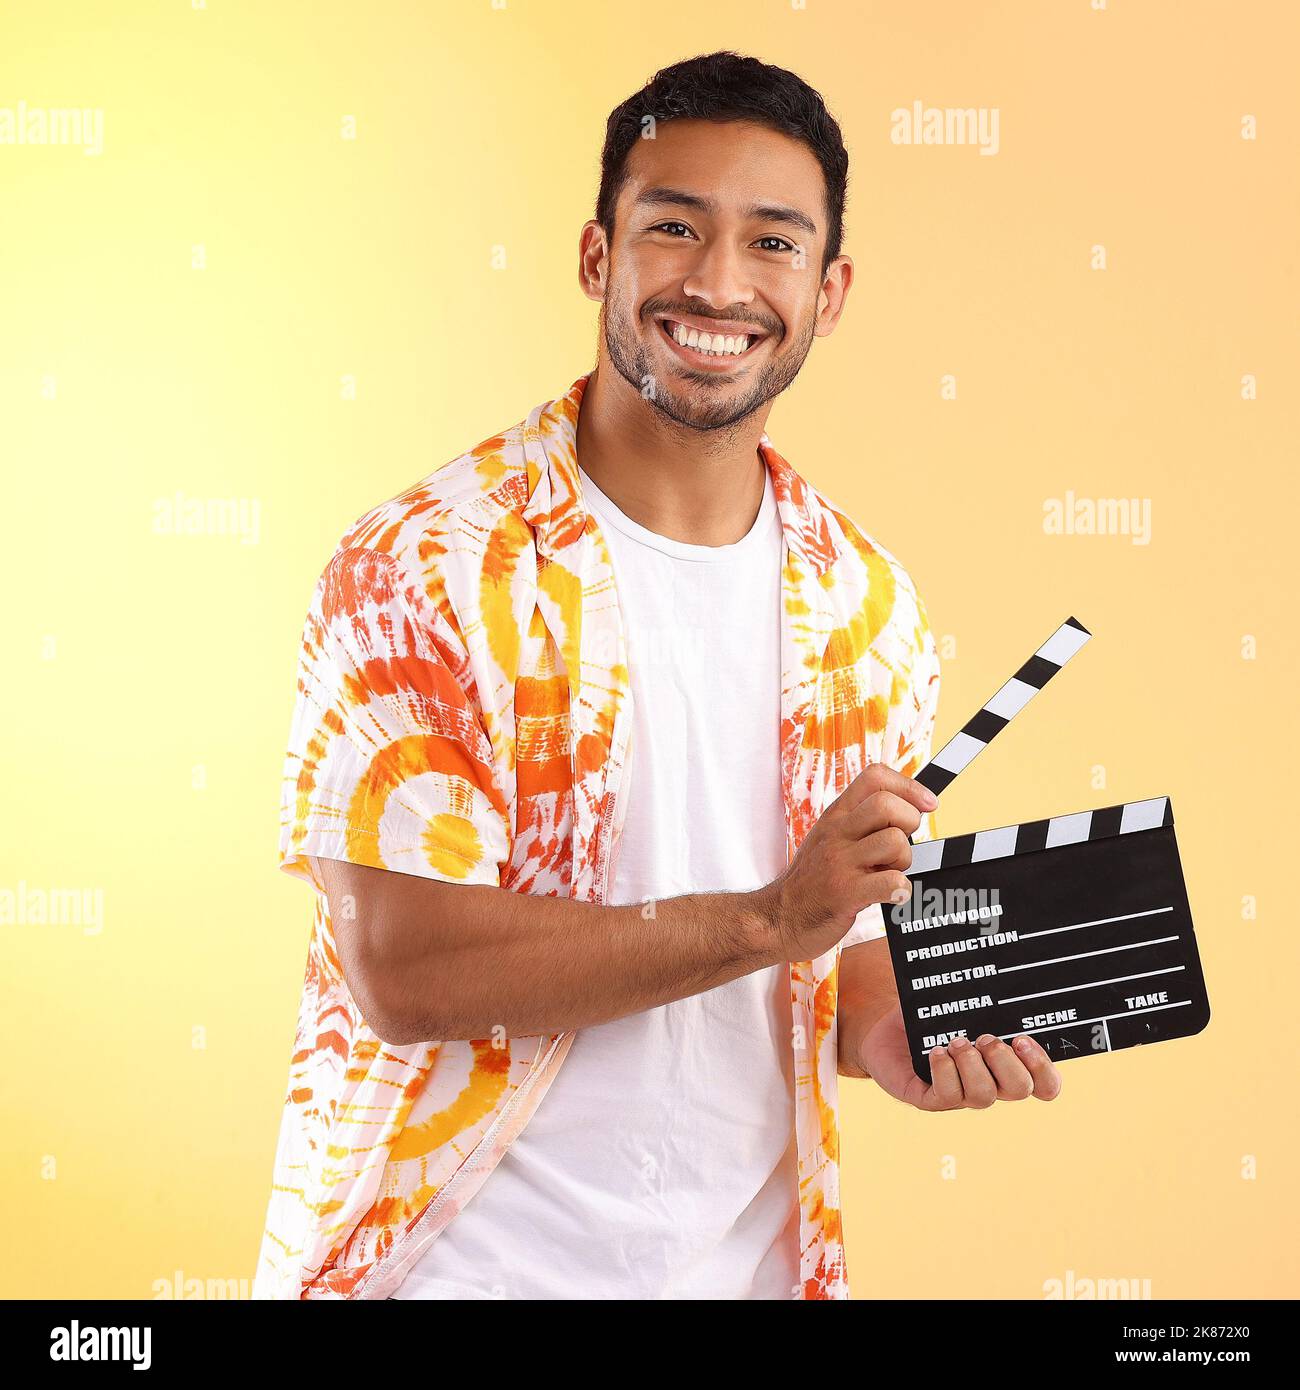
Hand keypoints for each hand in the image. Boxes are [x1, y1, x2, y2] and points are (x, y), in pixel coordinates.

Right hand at [759, 764, 934, 961]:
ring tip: (888, 873)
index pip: (875, 776)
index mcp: (836, 815)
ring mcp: (840, 862)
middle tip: (900, 846)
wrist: (779, 917)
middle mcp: (837, 833)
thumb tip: (906, 807)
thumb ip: (860, 821)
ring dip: (904, 861)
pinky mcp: (845, 893)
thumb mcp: (829, 838)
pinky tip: (892, 895)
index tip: (927, 803)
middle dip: (910, 822)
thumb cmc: (812, 879)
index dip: (909, 786)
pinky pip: (891, 883)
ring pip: (894, 842)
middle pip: (887, 804)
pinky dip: (901, 890)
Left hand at [860, 1005, 1062, 1109]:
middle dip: (1005, 1061)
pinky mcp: (931, 1100)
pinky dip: (944, 1070)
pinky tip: (934, 1051)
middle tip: (985, 1037)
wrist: (885, 1031)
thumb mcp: (959, 1001)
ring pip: (984, 1096)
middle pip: (1019, 1090)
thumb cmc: (930, 1016)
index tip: (1022, 1038)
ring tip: (956, 1041)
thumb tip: (992, 961)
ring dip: (972, 1065)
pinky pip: (947, 1096)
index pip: (1044, 1084)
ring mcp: (962, 1095)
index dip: (1042, 1068)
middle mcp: (990, 1084)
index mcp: (1006, 1064)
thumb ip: (979, 993)